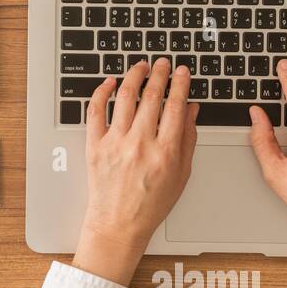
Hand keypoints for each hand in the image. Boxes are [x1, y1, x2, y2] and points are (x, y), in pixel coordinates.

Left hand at [73, 58, 199, 285]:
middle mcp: (140, 144)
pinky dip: (101, 93)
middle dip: (160, 74)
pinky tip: (109, 82)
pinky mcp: (95, 146)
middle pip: (151, 97)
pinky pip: (95, 111)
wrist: (119, 223)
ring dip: (134, 76)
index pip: (175, 106)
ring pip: (125, 97)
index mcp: (165, 152)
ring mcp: (115, 144)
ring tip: (141, 67)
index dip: (180, 84)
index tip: (182, 72)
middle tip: (163, 63)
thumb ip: (188, 139)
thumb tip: (191, 108)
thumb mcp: (181, 174)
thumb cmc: (151, 203)